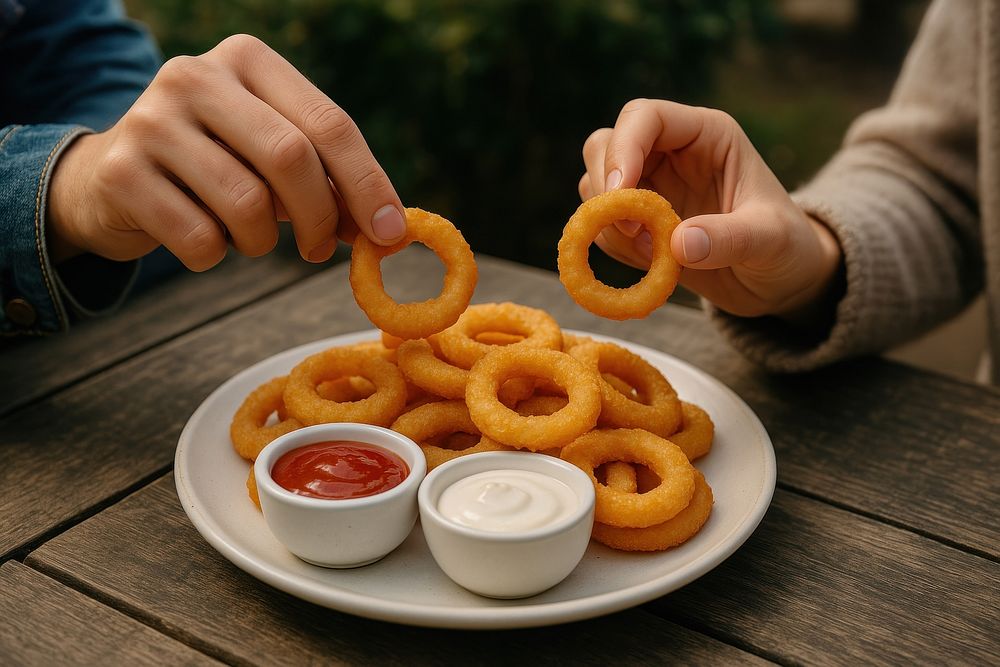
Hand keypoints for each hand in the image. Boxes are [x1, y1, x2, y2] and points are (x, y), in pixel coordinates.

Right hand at [47, 34, 404, 269]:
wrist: (112, 179)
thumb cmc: (216, 168)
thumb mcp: (274, 161)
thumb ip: (329, 183)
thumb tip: (387, 232)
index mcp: (248, 60)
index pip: (329, 123)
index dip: (368, 184)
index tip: (391, 234)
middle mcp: (195, 75)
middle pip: (291, 157)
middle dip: (319, 217)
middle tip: (317, 250)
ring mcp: (151, 120)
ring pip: (246, 203)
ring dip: (260, 242)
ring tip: (245, 236)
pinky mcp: (121, 172)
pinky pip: (199, 238)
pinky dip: (213, 255)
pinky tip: (200, 238)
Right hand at [578, 98, 841, 320]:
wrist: (777, 282)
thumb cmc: (785, 248)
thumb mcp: (771, 240)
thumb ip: (730, 238)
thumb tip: (680, 243)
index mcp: (705, 135)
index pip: (645, 117)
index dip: (623, 148)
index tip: (619, 193)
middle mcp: (668, 153)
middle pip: (604, 145)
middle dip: (605, 188)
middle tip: (630, 231)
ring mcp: (647, 187)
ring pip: (594, 187)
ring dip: (608, 223)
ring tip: (652, 254)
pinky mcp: (635, 222)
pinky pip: (600, 227)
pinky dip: (613, 247)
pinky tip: (651, 265)